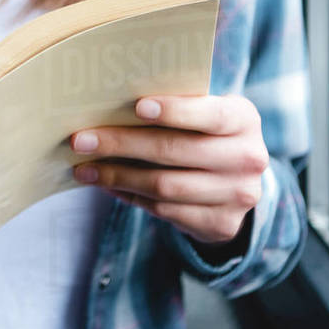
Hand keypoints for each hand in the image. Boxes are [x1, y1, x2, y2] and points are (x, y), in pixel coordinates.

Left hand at [69, 94, 268, 244]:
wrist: (236, 181)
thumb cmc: (204, 132)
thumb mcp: (204, 111)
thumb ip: (173, 105)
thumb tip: (107, 104)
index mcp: (243, 119)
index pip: (210, 114)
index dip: (175, 111)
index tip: (137, 106)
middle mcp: (248, 158)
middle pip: (174, 151)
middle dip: (121, 144)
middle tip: (80, 140)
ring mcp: (238, 195)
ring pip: (164, 186)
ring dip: (117, 177)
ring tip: (84, 168)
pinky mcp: (220, 224)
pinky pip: (164, 211)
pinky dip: (130, 196)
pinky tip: (107, 185)